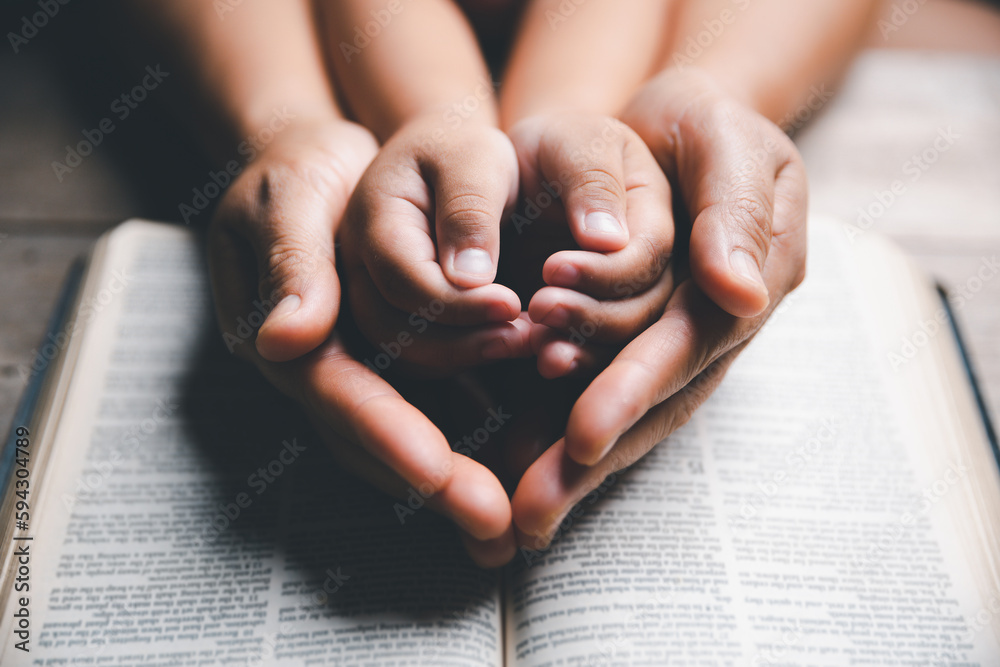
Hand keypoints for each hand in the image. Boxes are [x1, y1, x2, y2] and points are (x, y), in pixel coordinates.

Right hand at [206, 119, 514, 565]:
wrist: (325, 169)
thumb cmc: (299, 174)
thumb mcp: (286, 195)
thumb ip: (290, 261)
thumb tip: (282, 338)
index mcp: (284, 336)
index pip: (336, 393)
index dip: (384, 432)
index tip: (436, 472)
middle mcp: (323, 371)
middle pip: (378, 438)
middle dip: (437, 483)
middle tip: (496, 529)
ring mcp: (361, 376)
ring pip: (412, 437)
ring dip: (465, 477)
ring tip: (519, 522)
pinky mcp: (398, 369)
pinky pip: (439, 412)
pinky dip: (477, 442)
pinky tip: (522, 467)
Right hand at [339, 115, 530, 374]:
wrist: (441, 154)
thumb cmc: (462, 148)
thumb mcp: (472, 157)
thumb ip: (469, 210)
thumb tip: (471, 279)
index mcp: (373, 218)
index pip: (405, 279)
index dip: (458, 303)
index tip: (513, 305)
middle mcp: (358, 263)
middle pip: (393, 326)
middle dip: (462, 340)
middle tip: (525, 337)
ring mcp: (368, 291)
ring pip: (401, 348)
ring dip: (463, 356)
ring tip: (522, 342)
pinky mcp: (391, 312)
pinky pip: (414, 353)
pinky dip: (459, 357)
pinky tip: (505, 344)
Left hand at [509, 69, 807, 548]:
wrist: (672, 127)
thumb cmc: (703, 122)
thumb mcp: (729, 138)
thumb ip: (738, 210)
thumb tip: (740, 296)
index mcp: (751, 282)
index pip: (691, 348)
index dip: (636, 390)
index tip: (582, 436)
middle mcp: (715, 325)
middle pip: (657, 401)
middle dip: (597, 456)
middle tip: (536, 512)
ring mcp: (678, 341)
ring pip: (630, 411)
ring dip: (576, 461)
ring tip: (522, 508)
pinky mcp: (638, 343)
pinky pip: (603, 390)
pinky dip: (561, 426)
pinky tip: (520, 463)